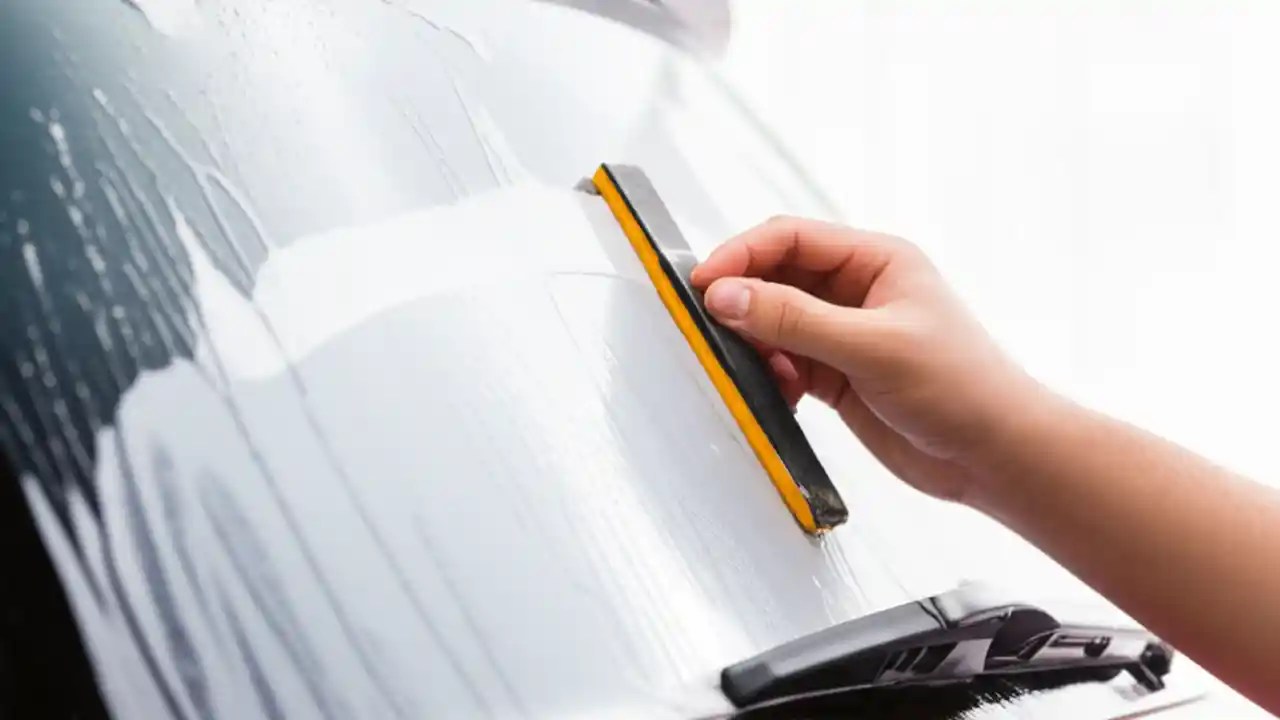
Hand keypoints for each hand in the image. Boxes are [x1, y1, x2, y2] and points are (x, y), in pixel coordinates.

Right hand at [690, 217, 1044, 503]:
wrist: (994, 455)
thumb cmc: (961, 386)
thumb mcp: (871, 345)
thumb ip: (794, 319)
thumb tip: (726, 295)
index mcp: (876, 260)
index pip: (791, 238)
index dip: (743, 255)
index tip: (704, 283)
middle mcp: (858, 291)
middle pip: (777, 277)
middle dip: (744, 300)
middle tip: (711, 326)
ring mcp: (846, 334)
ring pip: (775, 323)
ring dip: (756, 344)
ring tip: (753, 367)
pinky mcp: (838, 375)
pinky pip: (785, 363)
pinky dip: (772, 375)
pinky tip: (780, 393)